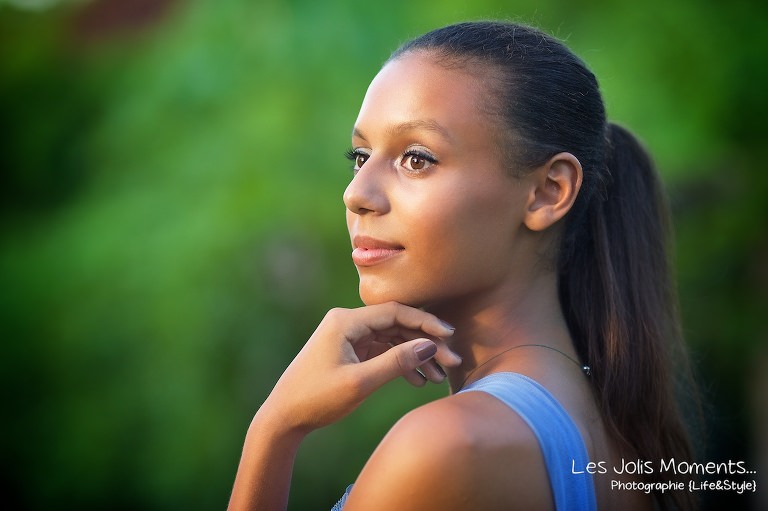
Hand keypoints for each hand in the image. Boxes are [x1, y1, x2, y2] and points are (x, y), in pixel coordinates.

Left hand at [257, 301, 460, 433]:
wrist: (283, 418)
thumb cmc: (317, 398)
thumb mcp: (361, 382)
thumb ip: (397, 362)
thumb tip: (431, 345)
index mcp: (345, 321)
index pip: (395, 312)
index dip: (426, 323)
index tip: (450, 336)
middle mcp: (347, 322)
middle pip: (396, 325)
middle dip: (425, 343)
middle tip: (451, 363)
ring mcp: (348, 337)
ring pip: (392, 339)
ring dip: (415, 356)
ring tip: (438, 378)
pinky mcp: (349, 352)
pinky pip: (382, 351)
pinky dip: (400, 363)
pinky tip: (418, 381)